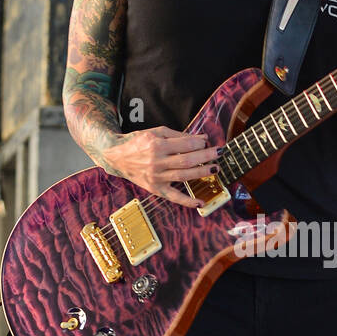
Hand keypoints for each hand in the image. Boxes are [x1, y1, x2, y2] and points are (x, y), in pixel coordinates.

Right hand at [100, 127, 221, 207]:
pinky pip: (173, 197)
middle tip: (219, 153)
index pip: (185, 145)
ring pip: (183, 176)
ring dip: (202, 173)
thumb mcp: (157, 132)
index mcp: (157, 145)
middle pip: (187, 161)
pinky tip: (200, 202)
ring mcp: (156, 177)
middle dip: (206, 157)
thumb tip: (202, 138)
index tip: (207, 142)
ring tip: (215, 169)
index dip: (199, 143)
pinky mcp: (155, 188)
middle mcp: (156, 162)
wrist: (117, 156)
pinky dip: (187, 201)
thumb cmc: (138, 142)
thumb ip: (179, 135)